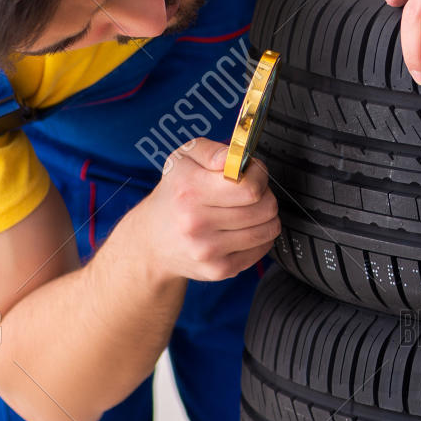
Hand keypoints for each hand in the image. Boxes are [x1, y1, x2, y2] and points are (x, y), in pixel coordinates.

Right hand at [136, 139, 279, 280]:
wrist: (152, 241)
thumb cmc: (174, 194)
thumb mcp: (184, 159)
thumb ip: (213, 151)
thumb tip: (237, 159)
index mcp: (189, 191)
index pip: (249, 187)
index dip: (258, 176)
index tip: (251, 173)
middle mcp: (196, 223)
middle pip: (264, 208)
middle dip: (265, 195)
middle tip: (249, 192)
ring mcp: (207, 250)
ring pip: (268, 229)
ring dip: (266, 216)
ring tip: (248, 210)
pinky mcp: (219, 269)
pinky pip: (262, 249)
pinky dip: (261, 236)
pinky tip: (243, 229)